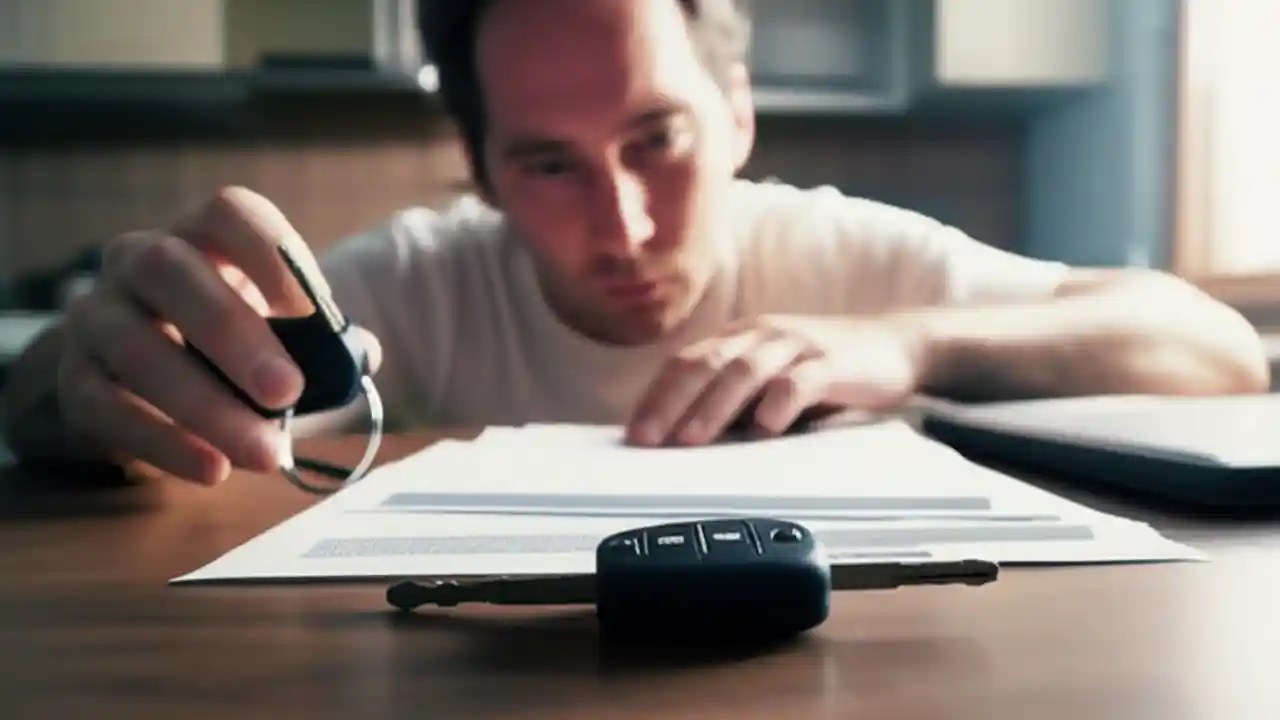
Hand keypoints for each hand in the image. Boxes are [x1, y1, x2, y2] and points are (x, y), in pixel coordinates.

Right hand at [57, 186, 379, 485]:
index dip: (271, 254)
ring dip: (207, 406)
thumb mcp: (274, 332)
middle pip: (171, 272)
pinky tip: (213, 469)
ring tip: (264, 453)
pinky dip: (166, 443)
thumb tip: (361, 356)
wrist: (134, 382)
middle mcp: (137, 262)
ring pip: (137, 349)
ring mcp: (96, 318)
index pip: (229, 213)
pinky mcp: (74, 381)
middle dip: (233, 334)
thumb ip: (320, 340)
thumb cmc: (224, 345)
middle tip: (287, 392)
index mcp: (201, 237)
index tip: (313, 311)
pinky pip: (109, 409)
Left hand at [625, 315, 922, 446]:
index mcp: (741, 337)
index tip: (634, 432)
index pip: (686, 362)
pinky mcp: (834, 363)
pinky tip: (764, 428)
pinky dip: (779, 403)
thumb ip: (732, 396)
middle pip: (706, 364)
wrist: (896, 344)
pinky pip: (801, 382)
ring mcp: (798, 346)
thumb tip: (682, 435)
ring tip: (691, 438)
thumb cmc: (824, 367)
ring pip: (745, 371)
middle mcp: (763, 335)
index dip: (656, 395)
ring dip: (714, 406)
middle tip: (647, 439)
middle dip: (671, 402)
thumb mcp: (770, 374)